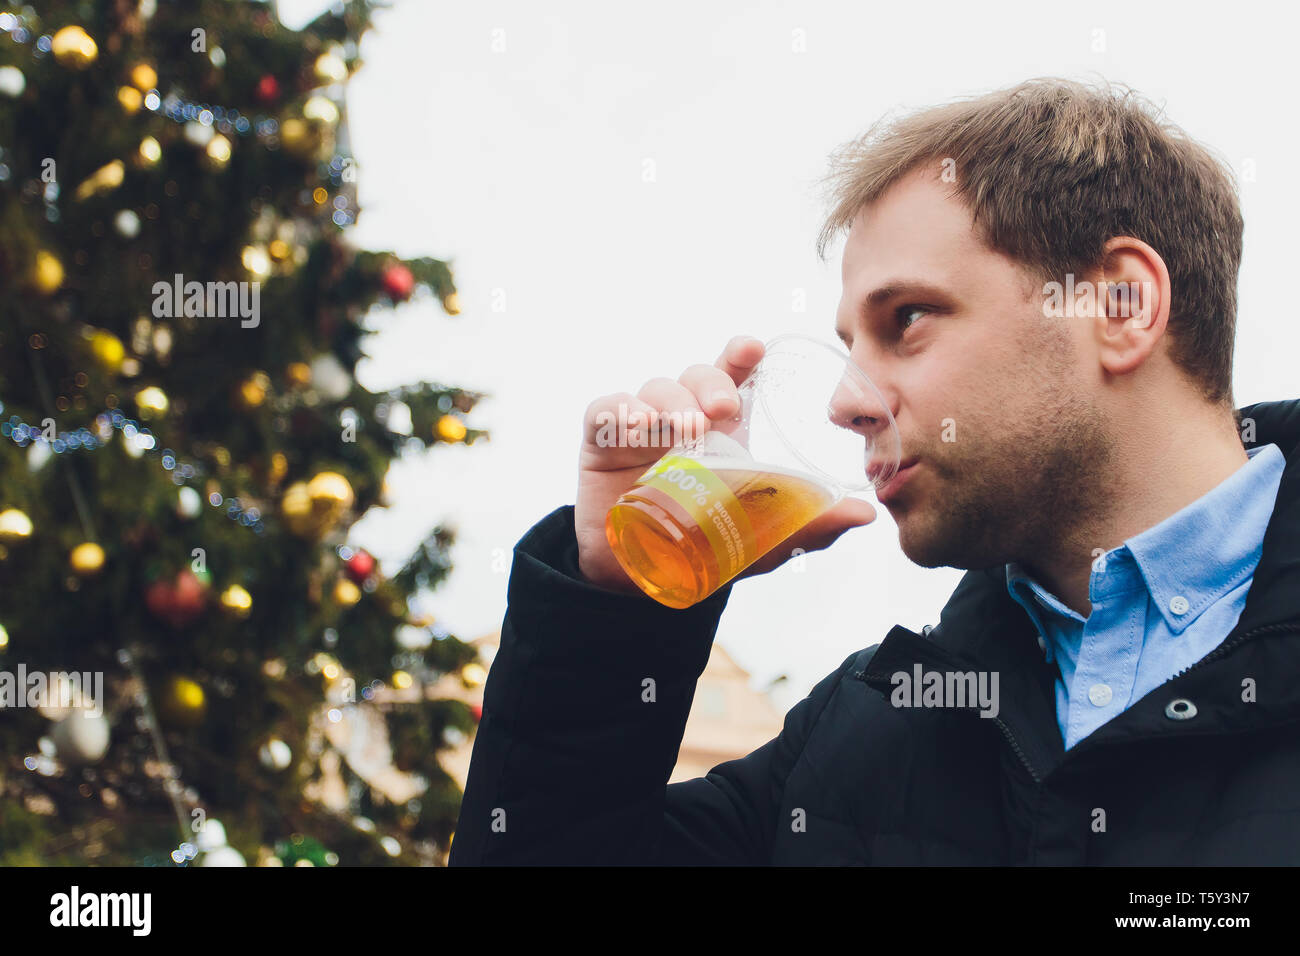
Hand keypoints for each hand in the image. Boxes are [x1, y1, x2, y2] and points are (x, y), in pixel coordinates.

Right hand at [574, 335, 876, 594]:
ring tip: (683, 428)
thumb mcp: (761, 540)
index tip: (752, 348)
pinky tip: (636, 426)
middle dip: (711, 383)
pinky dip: (621, 410)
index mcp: (723, 430)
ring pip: (655, 388)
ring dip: (670, 400)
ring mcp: (640, 427)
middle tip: (721, 410)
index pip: (734, 377)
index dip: (741, 356)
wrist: (640, 580)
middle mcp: (683, 417)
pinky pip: (606, 409)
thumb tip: (867, 514)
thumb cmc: (703, 545)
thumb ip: (809, 526)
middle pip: (696, 376)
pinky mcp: (601, 441)